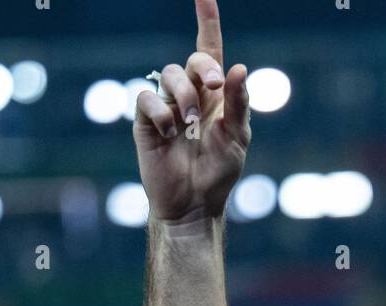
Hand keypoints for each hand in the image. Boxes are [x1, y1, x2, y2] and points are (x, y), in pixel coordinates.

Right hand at [133, 0, 250, 222]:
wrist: (195, 204)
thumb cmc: (218, 173)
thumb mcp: (237, 139)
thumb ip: (239, 105)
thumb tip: (239, 68)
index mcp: (214, 95)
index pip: (210, 49)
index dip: (207, 20)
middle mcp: (189, 94)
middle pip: (192, 59)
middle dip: (205, 67)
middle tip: (216, 87)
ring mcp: (166, 106)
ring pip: (169, 75)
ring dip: (184, 96)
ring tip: (191, 125)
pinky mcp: (146, 121)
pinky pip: (148, 99)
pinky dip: (162, 114)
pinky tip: (171, 134)